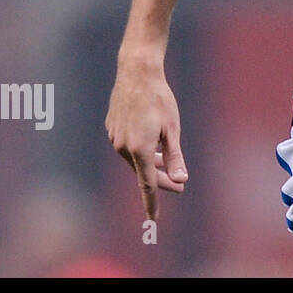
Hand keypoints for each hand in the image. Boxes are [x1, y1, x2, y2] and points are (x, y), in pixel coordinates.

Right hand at [105, 54, 188, 219]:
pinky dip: (142, 151)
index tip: (154, 219)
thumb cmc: (159, 99)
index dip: (152, 202)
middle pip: (142, 172)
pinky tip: (153, 147)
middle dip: (160, 181)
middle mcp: (123, 147)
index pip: (147, 183)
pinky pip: (128, 147)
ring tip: (167, 167)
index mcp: (139, 149)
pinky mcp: (112, 129)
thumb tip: (181, 179)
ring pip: (135, 159)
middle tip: (179, 186)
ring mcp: (115, 138)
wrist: (137, 73)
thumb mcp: (173, 129)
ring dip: (151, 165)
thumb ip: (175, 156)